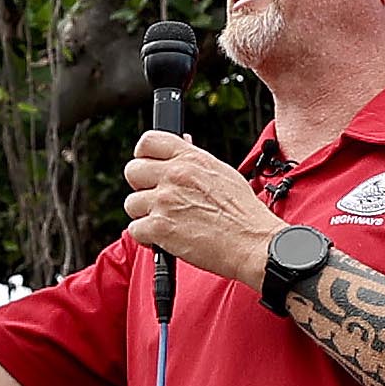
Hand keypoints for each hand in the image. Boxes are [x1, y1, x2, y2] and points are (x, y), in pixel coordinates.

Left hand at [118, 131, 281, 288]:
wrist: (252, 243)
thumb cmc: (243, 213)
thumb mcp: (222, 173)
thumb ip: (195, 160)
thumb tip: (182, 144)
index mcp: (190, 158)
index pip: (148, 142)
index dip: (144, 156)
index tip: (149, 168)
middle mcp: (175, 175)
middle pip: (132, 171)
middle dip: (142, 187)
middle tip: (157, 200)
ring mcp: (165, 201)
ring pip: (131, 203)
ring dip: (145, 215)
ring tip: (168, 222)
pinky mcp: (159, 227)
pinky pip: (135, 229)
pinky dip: (148, 238)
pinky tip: (166, 238)